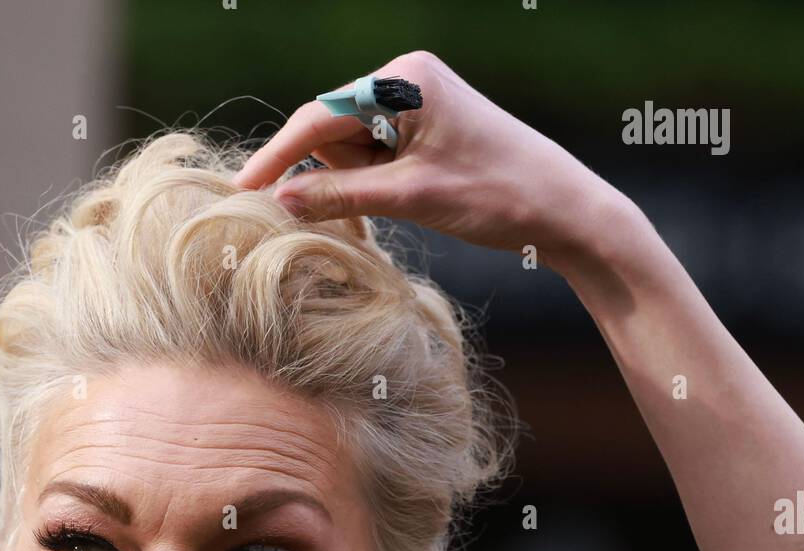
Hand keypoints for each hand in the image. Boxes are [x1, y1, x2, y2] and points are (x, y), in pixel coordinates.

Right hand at [231, 50, 613, 269]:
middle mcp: (407, 79)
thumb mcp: (411, 198)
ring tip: (389, 215)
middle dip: (327, 177)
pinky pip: (377, 157)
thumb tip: (281, 201)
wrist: (564, 208)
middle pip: (333, 131)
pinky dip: (372, 188)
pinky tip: (386, 212)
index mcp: (403, 79)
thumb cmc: (497, 195)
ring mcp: (418, 103)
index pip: (319, 116)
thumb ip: (342, 195)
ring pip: (352, 149)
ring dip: (352, 188)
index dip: (277, 157)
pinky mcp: (428, 128)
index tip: (240, 189)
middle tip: (340, 219)